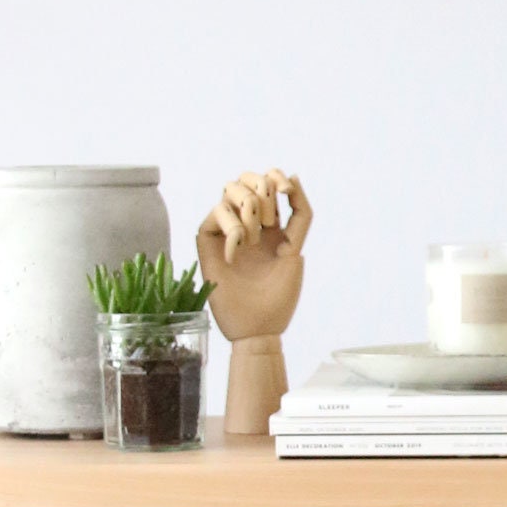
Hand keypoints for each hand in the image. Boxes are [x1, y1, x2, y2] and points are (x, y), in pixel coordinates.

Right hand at [196, 169, 311, 342]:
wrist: (257, 328)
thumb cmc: (279, 298)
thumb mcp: (296, 251)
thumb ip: (300, 215)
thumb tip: (292, 178)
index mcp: (273, 228)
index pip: (271, 185)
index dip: (277, 178)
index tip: (286, 188)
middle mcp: (248, 225)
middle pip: (249, 180)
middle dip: (263, 190)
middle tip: (268, 220)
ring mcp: (226, 231)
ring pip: (230, 190)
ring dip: (247, 209)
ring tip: (253, 240)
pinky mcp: (207, 241)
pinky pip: (216, 213)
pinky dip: (230, 229)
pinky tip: (235, 255)